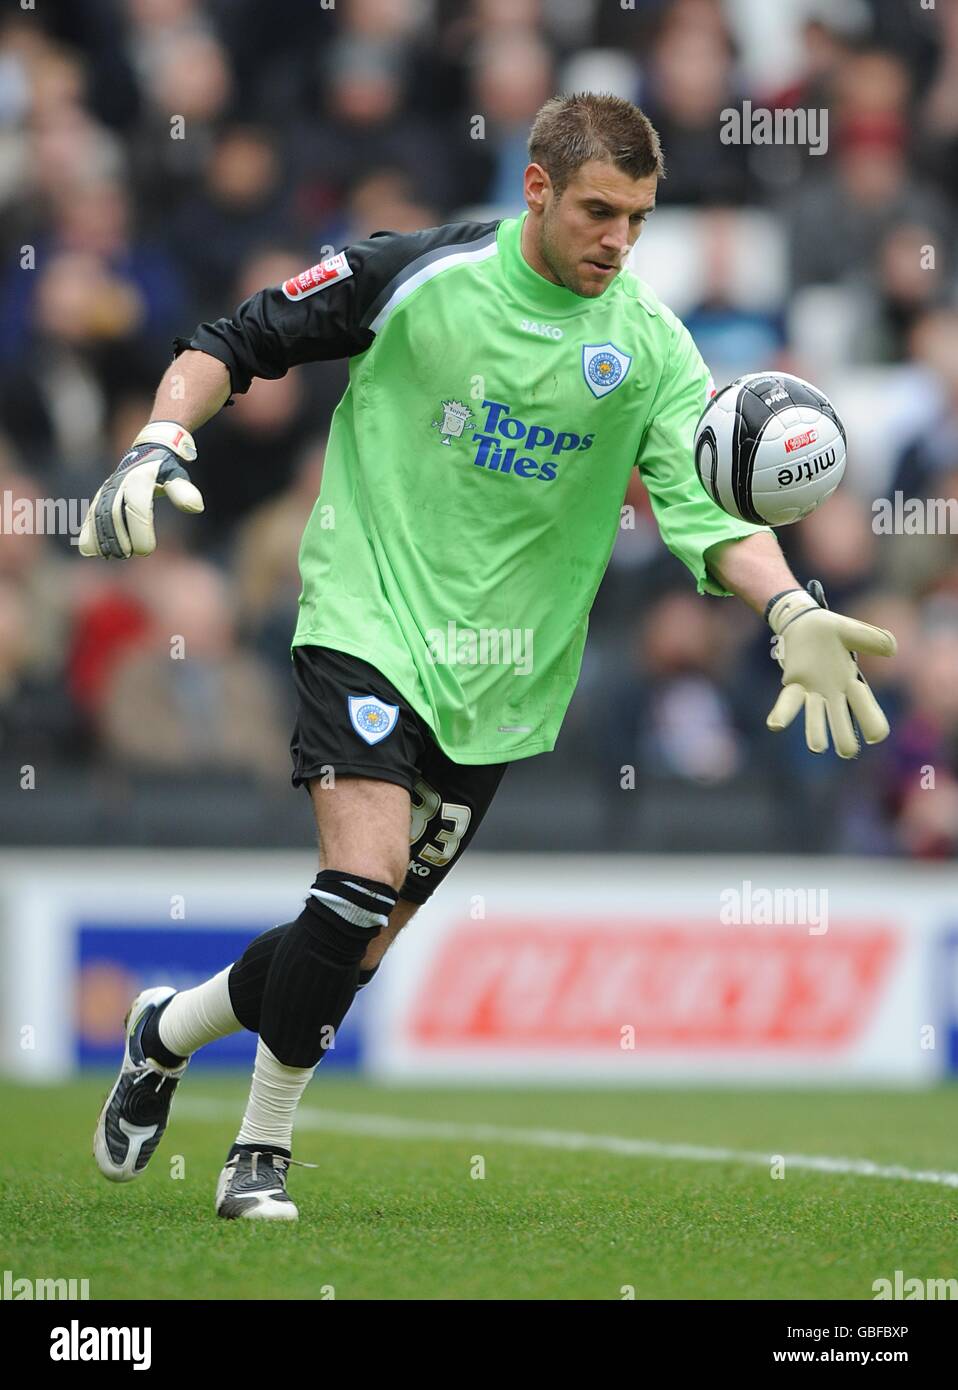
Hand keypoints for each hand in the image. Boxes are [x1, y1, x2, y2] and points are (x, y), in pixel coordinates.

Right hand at [78, 421, 202, 557]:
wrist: (146, 450)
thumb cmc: (165, 469)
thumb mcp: (177, 475)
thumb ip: (183, 491)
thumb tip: (196, 507)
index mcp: (140, 478)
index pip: (136, 507)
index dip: (139, 530)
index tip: (147, 550)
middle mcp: (119, 483)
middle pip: (114, 513)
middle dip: (118, 537)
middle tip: (127, 555)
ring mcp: (107, 489)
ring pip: (98, 514)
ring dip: (101, 538)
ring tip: (111, 556)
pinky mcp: (100, 495)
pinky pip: (90, 513)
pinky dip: (88, 531)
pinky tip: (89, 550)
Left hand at [766, 581, 895, 757]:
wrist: (804, 623)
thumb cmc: (832, 631)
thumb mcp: (853, 631)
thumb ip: (873, 638)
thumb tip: (892, 649)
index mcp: (853, 685)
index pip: (867, 710)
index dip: (870, 717)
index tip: (870, 721)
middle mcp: (833, 694)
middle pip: (841, 721)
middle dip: (844, 736)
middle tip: (848, 751)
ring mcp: (813, 692)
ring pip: (816, 717)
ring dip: (816, 732)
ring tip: (818, 747)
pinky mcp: (794, 684)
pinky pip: (789, 702)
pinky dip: (783, 714)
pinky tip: (776, 725)